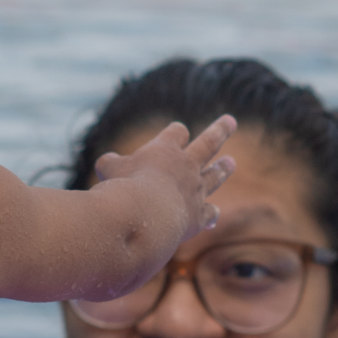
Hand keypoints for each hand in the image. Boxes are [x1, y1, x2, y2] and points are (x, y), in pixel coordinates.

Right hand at [94, 116, 236, 234]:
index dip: (176, 132)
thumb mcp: (108, 169)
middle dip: (220, 131)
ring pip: (214, 175)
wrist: (143, 216)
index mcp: (165, 150)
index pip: (176, 132)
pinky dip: (211, 213)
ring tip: (231, 162)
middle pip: (208, 143)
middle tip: (231, 121)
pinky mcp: (199, 215)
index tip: (178, 132)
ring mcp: (196, 190)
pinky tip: (212, 215)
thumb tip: (106, 162)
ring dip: (223, 168)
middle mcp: (186, 166)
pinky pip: (209, 212)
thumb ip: (109, 162)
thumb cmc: (123, 188)